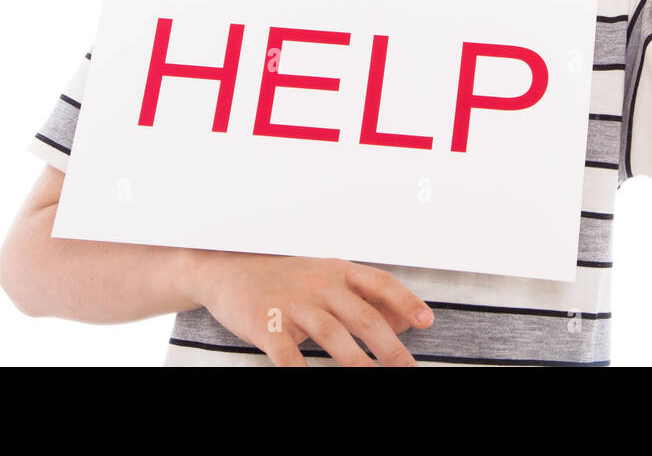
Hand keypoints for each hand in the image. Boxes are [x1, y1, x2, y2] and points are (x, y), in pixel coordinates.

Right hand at [189, 251, 433, 366]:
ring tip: (373, 379)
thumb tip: (406, 318)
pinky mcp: (266, 324)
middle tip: (407, 369)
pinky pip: (288, 355)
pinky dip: (301, 372)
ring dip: (357, 363)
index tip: (426, 321)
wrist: (225, 269)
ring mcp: (292, 304)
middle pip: (362, 316)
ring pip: (332, 334)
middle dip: (389, 346)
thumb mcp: (326, 277)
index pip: (379, 283)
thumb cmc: (281, 276)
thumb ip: (365, 296)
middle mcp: (319, 284)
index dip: (405, 301)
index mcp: (337, 271)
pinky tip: (309, 382)